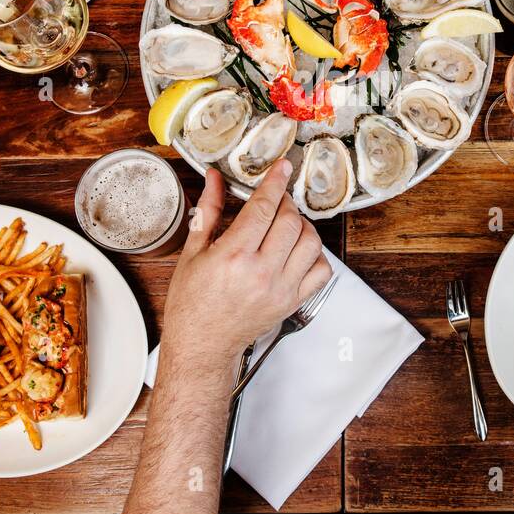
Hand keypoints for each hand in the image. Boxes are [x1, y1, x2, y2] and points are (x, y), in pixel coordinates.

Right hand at [161, 163, 331, 363]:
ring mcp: (281, 289)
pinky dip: (316, 255)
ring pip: (312, 243)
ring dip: (303, 226)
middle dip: (286, 203)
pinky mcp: (292, 302)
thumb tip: (215, 179)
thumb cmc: (192, 303)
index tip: (282, 168)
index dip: (275, 182)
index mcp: (233, 256)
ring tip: (287, 224)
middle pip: (291, 221)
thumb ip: (208, 211)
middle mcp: (261, 272)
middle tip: (276, 201)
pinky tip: (299, 250)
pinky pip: (321, 272)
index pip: (264, 208)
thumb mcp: (192, 253)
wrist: (202, 345)